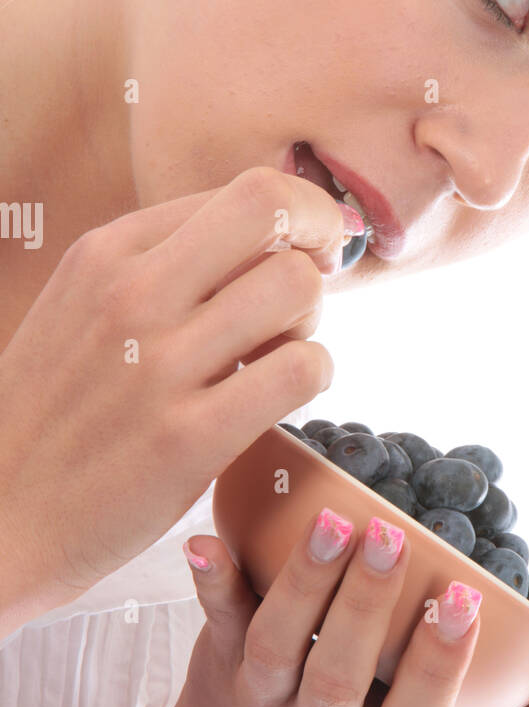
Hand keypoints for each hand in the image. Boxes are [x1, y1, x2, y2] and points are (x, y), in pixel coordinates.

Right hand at [0, 167, 346, 613]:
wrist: (1, 515)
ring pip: (298, 286)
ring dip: (312, 318)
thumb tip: (266, 232)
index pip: (242, 190)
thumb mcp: (83, 308)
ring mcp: (159, 364)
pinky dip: (316, 375)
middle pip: (273, 209)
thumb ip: (161, 265)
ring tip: (283, 352)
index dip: (296, 217)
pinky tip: (288, 394)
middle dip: (318, 241)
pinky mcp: (189, 438)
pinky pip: (300, 369)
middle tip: (310, 290)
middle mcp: (131, 293)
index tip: (306, 249)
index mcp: (106, 252)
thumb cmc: (58, 413)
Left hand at [165, 509, 528, 706]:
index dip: (438, 664)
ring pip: (278, 647)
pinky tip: (209, 540)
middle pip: (339, 678)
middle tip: (391, 535)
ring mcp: (264, 697)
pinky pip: (216, 621)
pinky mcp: (221, 657)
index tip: (461, 599)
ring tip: (330, 522)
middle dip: (365, 609)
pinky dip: (212, 582)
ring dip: (302, 585)